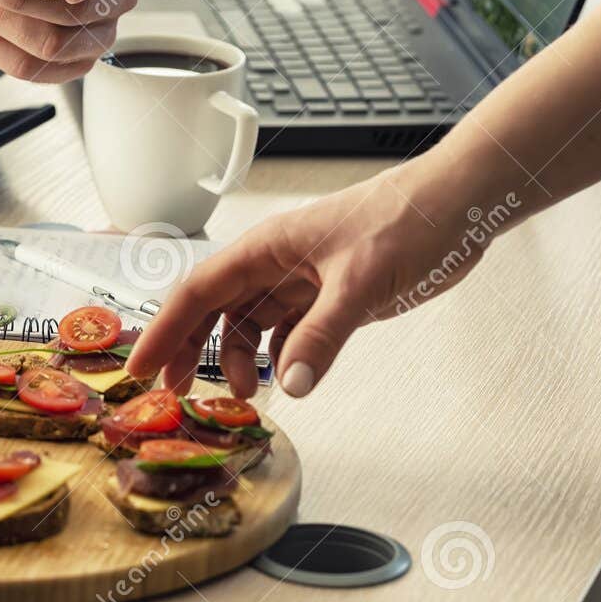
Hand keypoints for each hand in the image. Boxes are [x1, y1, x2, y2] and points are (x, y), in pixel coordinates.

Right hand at [128, 164, 502, 398]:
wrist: (459, 204)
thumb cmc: (408, 220)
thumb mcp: (362, 282)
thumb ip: (324, 335)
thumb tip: (293, 386)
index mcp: (266, 249)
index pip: (197, 292)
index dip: (165, 332)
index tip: (141, 369)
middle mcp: (275, 264)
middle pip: (213, 311)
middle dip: (192, 351)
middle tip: (178, 394)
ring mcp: (301, 281)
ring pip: (249, 326)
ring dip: (242, 361)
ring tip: (249, 397)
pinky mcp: (328, 296)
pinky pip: (288, 333)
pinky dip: (280, 359)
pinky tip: (287, 379)